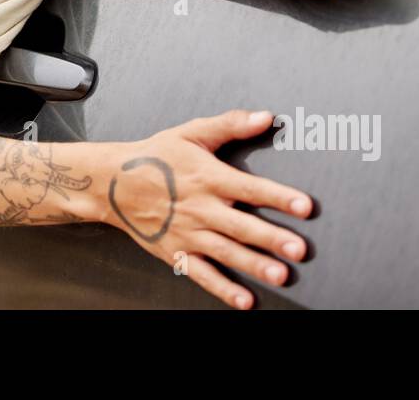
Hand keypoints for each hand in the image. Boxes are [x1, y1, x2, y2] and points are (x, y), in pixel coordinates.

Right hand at [98, 109, 312, 309]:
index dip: (278, 197)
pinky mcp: (176, 253)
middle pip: (241, 225)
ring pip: (226, 252)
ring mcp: (188, 233)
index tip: (305, 206)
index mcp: (208, 178)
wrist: (113, 183)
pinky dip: (223, 289)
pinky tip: (244, 301)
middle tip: (299, 249)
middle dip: (271, 238)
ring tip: (281, 275)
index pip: (249, 188)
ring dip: (254, 264)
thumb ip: (230, 124)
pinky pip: (202, 274)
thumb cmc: (155, 157)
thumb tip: (265, 117)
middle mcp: (201, 208)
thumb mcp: (191, 133)